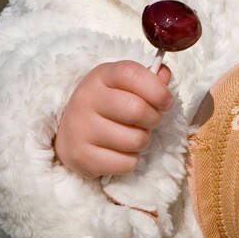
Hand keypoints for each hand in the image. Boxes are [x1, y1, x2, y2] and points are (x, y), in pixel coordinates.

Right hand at [52, 60, 174, 178]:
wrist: (71, 132)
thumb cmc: (109, 105)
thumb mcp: (126, 85)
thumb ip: (149, 78)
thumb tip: (164, 74)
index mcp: (101, 76)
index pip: (131, 74)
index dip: (157, 89)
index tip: (167, 102)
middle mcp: (86, 99)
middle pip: (136, 110)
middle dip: (154, 119)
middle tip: (150, 121)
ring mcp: (80, 128)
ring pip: (135, 140)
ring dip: (143, 140)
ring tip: (134, 135)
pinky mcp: (80, 156)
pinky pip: (126, 163)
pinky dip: (131, 160)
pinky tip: (120, 151)